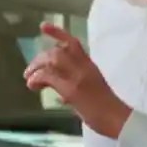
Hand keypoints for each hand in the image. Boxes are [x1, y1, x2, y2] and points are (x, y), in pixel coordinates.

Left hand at [23, 22, 130, 137]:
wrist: (118, 119)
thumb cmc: (107, 110)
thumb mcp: (91, 91)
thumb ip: (74, 87)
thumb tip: (59, 95)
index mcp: (90, 66)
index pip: (72, 42)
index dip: (57, 33)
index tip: (43, 26)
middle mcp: (84, 67)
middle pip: (57, 51)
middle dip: (39, 58)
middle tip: (30, 71)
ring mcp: (78, 77)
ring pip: (52, 60)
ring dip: (36, 68)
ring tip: (29, 79)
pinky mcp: (72, 90)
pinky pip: (49, 76)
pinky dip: (37, 79)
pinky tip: (33, 86)